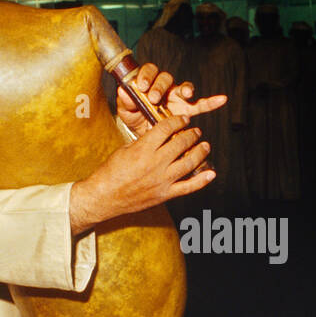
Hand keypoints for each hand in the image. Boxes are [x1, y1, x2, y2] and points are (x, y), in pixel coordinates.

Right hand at [69, 113, 213, 234]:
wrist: (104, 196)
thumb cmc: (111, 172)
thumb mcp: (125, 149)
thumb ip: (145, 141)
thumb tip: (161, 134)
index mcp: (143, 148)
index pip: (167, 128)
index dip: (178, 121)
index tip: (183, 119)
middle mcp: (155, 163)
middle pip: (181, 143)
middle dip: (191, 134)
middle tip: (196, 131)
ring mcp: (162, 180)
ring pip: (189, 163)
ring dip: (200, 152)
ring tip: (205, 146)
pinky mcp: (165, 194)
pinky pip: (188, 187)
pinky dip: (202, 180)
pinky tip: (211, 173)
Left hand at [116, 63, 225, 135]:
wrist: (144, 136)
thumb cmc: (135, 118)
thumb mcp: (126, 111)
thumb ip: (125, 101)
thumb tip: (124, 91)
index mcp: (149, 83)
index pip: (150, 71)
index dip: (146, 76)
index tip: (141, 86)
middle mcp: (165, 87)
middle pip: (166, 78)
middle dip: (161, 86)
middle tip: (154, 97)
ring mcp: (177, 97)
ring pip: (183, 87)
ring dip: (185, 88)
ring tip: (185, 94)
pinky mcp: (187, 110)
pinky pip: (201, 104)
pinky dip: (212, 102)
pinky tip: (222, 99)